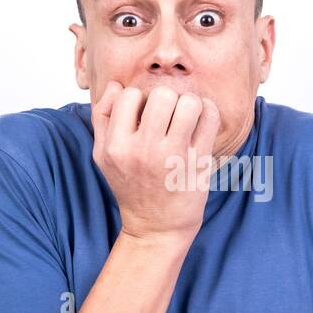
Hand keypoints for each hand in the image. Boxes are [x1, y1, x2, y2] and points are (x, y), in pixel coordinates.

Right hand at [91, 81, 220, 242]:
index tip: (144, 115)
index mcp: (115, 147)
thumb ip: (102, 118)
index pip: (128, 95)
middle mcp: (143, 151)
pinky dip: (209, 112)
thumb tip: (114, 84)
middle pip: (162, 95)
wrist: (156, 227)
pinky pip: (209, 118)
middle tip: (170, 114)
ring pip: (189, 103)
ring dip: (191, 103)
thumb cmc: (130, 186)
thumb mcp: (103, 157)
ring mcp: (172, 157)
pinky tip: (202, 121)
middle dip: (168, 98)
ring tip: (187, 116)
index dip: (139, 99)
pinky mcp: (197, 163)